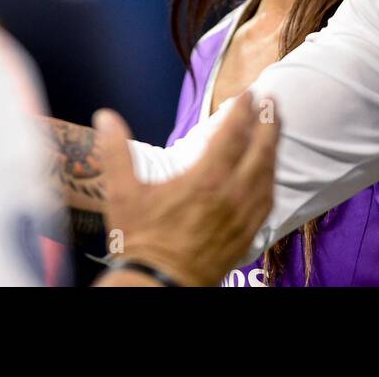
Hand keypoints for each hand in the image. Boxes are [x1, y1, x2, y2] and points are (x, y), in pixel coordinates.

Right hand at [93, 92, 278, 286]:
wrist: (158, 284)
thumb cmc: (141, 239)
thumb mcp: (122, 193)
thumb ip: (115, 151)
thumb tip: (105, 116)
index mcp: (207, 179)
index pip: (234, 133)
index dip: (244, 109)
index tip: (250, 93)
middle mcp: (233, 194)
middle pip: (262, 149)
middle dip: (269, 122)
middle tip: (272, 102)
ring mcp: (244, 216)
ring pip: (269, 173)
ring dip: (273, 147)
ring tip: (274, 129)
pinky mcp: (249, 234)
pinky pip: (268, 199)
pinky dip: (271, 178)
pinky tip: (268, 172)